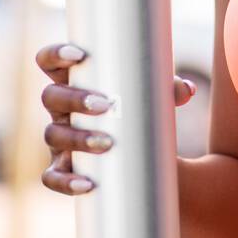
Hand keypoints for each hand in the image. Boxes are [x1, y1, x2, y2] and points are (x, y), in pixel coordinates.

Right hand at [36, 42, 195, 194]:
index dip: (56, 53)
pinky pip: (52, 177)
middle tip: (105, 104)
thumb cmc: (137, 111)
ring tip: (107, 143)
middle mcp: (60, 108)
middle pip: (51, 96)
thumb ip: (168, 90)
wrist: (134, 154)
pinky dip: (66, 182)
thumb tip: (188, 90)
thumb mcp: (150, 97)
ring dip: (77, 138)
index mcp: (73, 81)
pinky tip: (87, 184)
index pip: (49, 61)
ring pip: (53, 135)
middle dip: (75, 99)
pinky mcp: (62, 168)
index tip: (79, 54)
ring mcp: (58, 139)